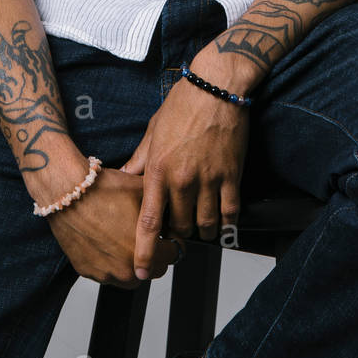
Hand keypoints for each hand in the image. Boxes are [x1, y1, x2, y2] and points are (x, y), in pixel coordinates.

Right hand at [44, 165, 177, 287]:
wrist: (67, 192)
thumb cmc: (103, 190)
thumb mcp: (143, 191)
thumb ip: (163, 208)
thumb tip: (171, 214)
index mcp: (146, 252)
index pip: (173, 256)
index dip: (173, 242)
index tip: (168, 237)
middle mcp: (126, 269)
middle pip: (153, 270)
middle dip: (154, 255)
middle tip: (149, 238)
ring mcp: (105, 273)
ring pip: (129, 276)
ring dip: (132, 263)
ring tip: (125, 239)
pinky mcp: (87, 271)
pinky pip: (107, 273)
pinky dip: (110, 262)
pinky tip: (107, 241)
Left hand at [122, 77, 248, 279]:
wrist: (216, 87)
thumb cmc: (182, 104)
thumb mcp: (153, 131)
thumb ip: (140, 159)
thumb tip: (125, 177)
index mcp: (158, 170)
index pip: (150, 221)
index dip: (145, 251)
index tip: (141, 270)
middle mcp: (183, 180)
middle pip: (180, 227)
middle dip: (177, 234)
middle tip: (177, 230)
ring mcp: (209, 179)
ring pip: (205, 224)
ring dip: (201, 231)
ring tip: (198, 225)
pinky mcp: (232, 175)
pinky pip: (230, 212)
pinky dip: (226, 222)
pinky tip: (222, 221)